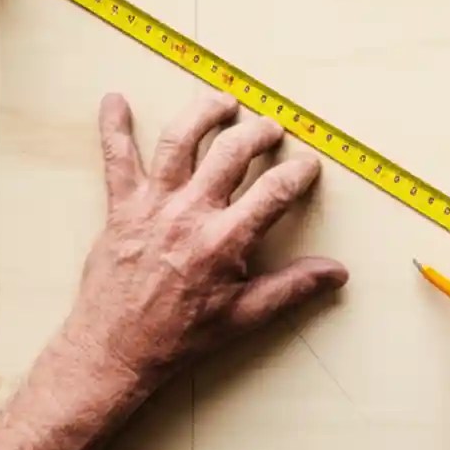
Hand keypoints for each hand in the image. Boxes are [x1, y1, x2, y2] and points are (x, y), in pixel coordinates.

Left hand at [64, 92, 347, 382]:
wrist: (116, 350)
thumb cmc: (178, 337)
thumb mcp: (244, 317)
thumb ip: (292, 288)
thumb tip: (336, 272)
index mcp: (223, 241)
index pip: (273, 192)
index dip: (298, 173)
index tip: (308, 166)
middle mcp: (189, 214)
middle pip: (231, 152)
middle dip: (258, 133)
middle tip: (271, 130)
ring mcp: (152, 205)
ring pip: (178, 140)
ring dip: (203, 113)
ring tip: (223, 102)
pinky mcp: (121, 207)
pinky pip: (115, 157)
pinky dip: (113, 126)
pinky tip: (114, 99)